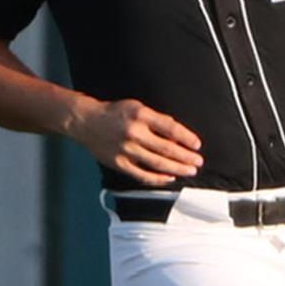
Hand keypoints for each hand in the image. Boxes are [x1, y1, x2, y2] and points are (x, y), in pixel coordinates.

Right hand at [65, 98, 202, 184]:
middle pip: (166, 148)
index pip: (170, 128)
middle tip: (198, 162)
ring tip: (190, 171)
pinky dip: (157, 178)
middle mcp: (134, 132)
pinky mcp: (119, 163)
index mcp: (140, 115)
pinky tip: (169, 178)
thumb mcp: (136, 107)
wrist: (86, 121)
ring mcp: (126, 150)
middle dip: (186, 157)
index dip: (186, 137)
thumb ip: (156, 120)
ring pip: (157, 163)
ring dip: (177, 169)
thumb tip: (176, 134)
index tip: (197, 145)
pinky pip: (142, 175)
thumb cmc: (114, 113)